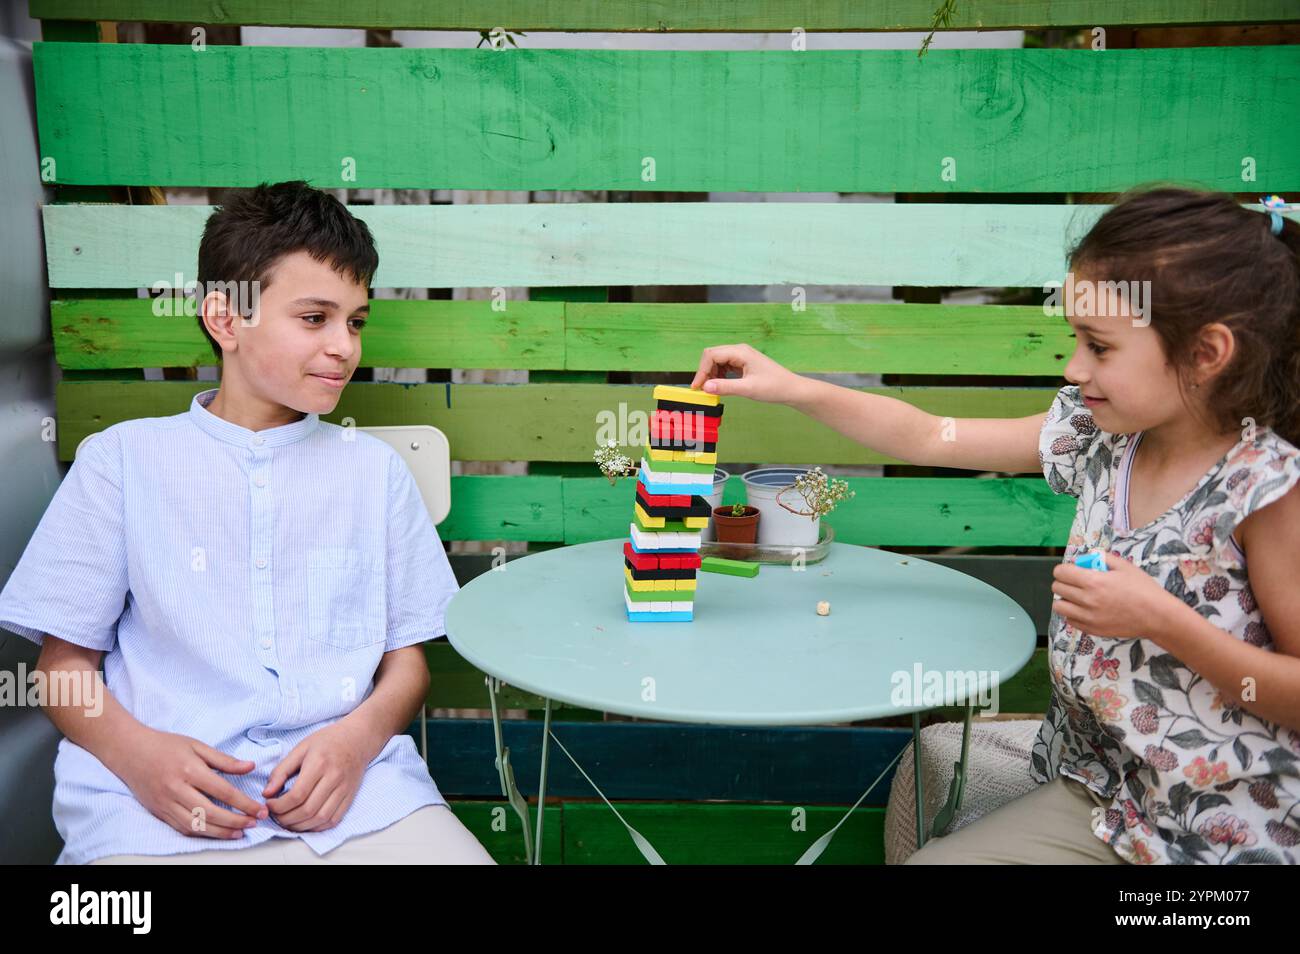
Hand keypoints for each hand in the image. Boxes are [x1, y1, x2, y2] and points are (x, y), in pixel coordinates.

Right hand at [118, 728, 267, 838]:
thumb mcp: (197, 745)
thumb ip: (224, 760)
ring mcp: (166, 804)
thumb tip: (251, 766)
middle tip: (254, 824)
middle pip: (211, 813)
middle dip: (236, 822)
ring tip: (239, 833)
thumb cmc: (165, 745)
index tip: (260, 810)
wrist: (129, 751)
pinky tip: (216, 833)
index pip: (223, 792)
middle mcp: (177, 790)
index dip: (244, 803)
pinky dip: (201, 833)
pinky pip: (182, 827)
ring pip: (196, 825)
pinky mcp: (159, 812)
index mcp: (190, 770)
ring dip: (220, 833)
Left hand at [263, 719, 374, 831]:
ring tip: (288, 822)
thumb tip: (267, 793)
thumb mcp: (301, 748)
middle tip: (276, 816)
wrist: (358, 738)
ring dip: (300, 826)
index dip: (279, 806)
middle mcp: (334, 778)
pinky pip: (334, 820)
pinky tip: (306, 823)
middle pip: (308, 810)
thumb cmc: (327, 741)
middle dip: (286, 819)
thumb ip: (282, 770)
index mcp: (319, 763)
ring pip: (320, 818)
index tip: (269, 804)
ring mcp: (344, 789)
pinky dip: (317, 827)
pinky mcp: (350, 797)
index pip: (297, 795)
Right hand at [689, 343, 805, 403]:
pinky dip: (719, 376)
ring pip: (717, 361)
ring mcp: (741, 356)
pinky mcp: (743, 364)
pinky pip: (725, 366)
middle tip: (703, 390)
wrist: (791, 389)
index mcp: (740, 352)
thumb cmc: (774, 387)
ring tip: (713, 390)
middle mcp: (739, 351)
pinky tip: (721, 386)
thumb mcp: (748, 389)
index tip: (697, 387)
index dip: (701, 370)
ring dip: (711, 375)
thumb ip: (726, 387)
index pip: (711, 355)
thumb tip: (705, 387)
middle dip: (705, 372)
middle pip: (712, 356)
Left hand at [1051, 551, 1176, 639]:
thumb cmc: (1143, 589)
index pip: (1061, 573)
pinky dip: (1073, 614)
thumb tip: (1087, 557)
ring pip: (1059, 607)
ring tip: (1077, 597)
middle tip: (1075, 582)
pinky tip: (1085, 609)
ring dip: (1065, 599)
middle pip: (1057, 588)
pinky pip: (1070, 621)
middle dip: (1064, 582)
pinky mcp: (1092, 630)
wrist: (1157, 616)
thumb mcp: (1124, 566)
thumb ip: (1102, 558)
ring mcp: (1088, 617)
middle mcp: (1087, 600)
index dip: (1064, 569)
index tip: (1071, 570)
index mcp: (1093, 581)